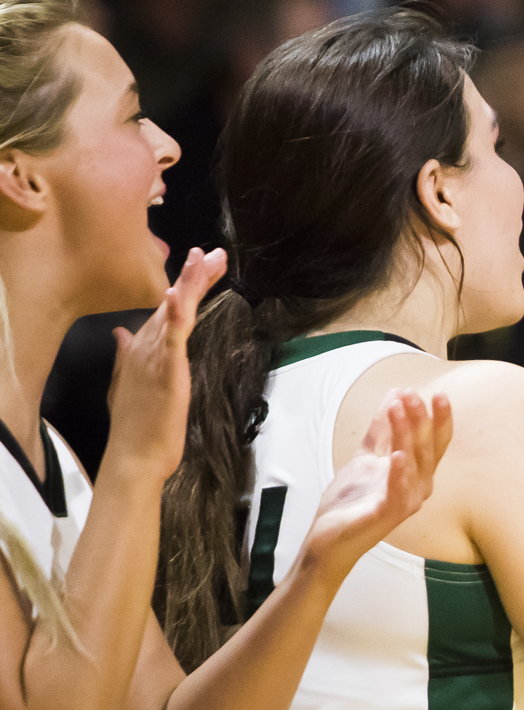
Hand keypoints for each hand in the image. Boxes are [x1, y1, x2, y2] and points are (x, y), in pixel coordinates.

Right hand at [101, 249, 228, 485]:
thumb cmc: (137, 425)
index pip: (166, 309)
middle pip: (172, 303)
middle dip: (193, 277)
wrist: (134, 457)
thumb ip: (127, 355)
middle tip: (214, 252)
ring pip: (173, 312)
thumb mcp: (129, 383)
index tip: (203, 265)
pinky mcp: (165, 371)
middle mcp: (144, 347)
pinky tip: (179, 292)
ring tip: (203, 257)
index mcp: (141, 350)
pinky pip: (172, 337)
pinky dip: (176, 314)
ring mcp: (153, 357)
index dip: (184, 286)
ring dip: (188, 283)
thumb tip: (121, 333)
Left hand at [298, 389, 451, 585]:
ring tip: (397, 410)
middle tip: (412, 395)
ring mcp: (404, 503)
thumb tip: (396, 393)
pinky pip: (397, 494)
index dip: (439, 419)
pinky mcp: (386, 516)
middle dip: (421, 420)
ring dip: (406, 435)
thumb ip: (382, 429)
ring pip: (413, 465)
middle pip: (427, 450)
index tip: (437, 393)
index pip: (436, 443)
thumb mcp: (367, 457)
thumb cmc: (353, 500)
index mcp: (417, 474)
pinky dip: (398, 475)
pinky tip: (396, 456)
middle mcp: (418, 488)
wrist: (329, 537)